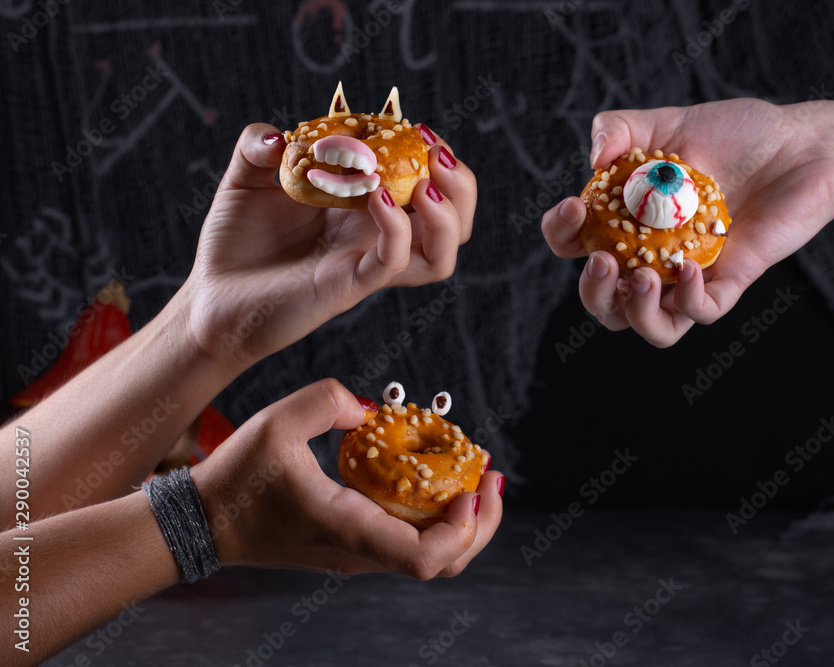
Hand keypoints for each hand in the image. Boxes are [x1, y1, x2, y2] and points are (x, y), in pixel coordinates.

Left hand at [182, 123, 476, 367]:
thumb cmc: (235, 244)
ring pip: (440, 253)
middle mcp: (376, 237)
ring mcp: (366, 263)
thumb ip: (257, 146)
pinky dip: (396, 228)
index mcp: (366, 208)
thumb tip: (278, 136)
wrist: (210, 299)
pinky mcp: (348, 285)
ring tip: (425, 185)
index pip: (428, 183)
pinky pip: (392, 262)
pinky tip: (375, 197)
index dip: (436, 155)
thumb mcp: (245, 180)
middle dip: (461, 183)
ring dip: (447, 215)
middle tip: (437, 155)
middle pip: (455, 221)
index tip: (417, 127)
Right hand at [190, 379, 503, 578]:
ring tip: (477, 476)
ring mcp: (357, 556)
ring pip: (432, 557)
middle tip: (495, 477)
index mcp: (349, 530)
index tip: (474, 487)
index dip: (465, 528)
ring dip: (464, 520)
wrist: (200, 523)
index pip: (425, 558)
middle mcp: (360, 554)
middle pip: (445, 563)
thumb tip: (372, 408)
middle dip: (483, 523)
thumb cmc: (235, 477)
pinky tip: (436, 480)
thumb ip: (329, 400)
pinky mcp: (352, 547)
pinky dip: (436, 517)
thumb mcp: (277, 422)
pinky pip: (410, 542)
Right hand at [542, 98, 833, 346]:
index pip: (575, 244)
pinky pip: (701, 313)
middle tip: (604, 259)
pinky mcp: (729, 282)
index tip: (577, 206)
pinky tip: (689, 268)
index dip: (562, 234)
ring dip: (634, 311)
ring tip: (642, 278)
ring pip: (650, 325)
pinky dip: (689, 300)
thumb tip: (594, 160)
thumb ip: (620, 128)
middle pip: (605, 302)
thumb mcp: (669, 122)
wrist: (802, 144)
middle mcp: (653, 256)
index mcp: (628, 222)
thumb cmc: (739, 134)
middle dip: (592, 291)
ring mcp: (690, 274)